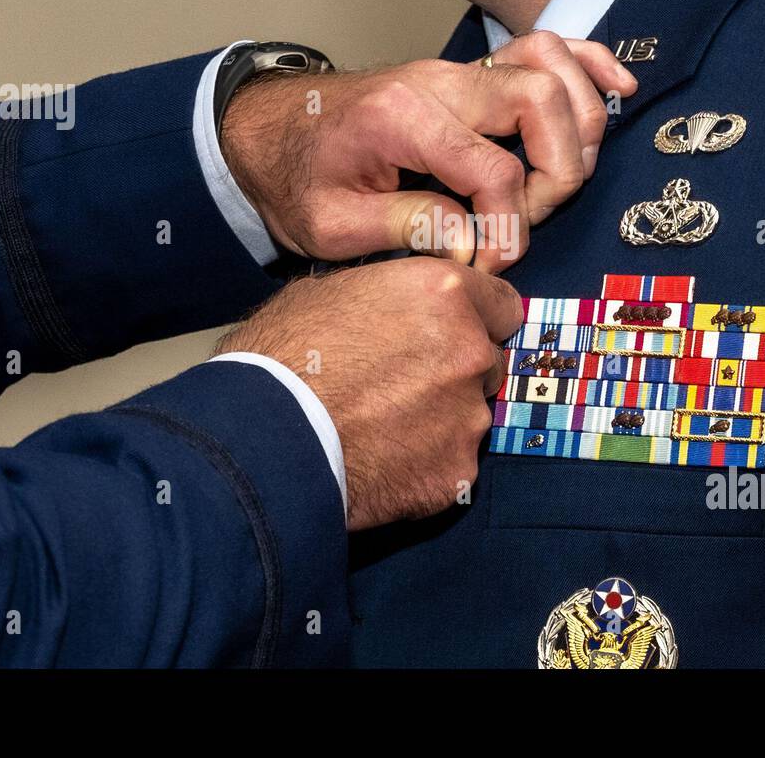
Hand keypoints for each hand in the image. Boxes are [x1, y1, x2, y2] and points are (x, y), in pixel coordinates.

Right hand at [216, 257, 522, 530]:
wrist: (261, 438)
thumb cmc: (282, 356)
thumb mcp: (332, 292)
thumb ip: (392, 297)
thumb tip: (400, 306)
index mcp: (445, 295)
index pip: (503, 305)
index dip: (477, 320)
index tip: (455, 334)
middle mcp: (470, 351)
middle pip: (487, 362)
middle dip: (455, 372)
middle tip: (401, 386)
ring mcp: (468, 417)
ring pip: (471, 416)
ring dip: (441, 421)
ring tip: (382, 429)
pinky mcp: (457, 473)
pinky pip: (453, 465)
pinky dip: (426, 465)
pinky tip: (382, 462)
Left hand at [219, 31, 635, 272]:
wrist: (268, 132)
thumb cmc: (297, 178)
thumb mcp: (333, 224)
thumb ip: (408, 229)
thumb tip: (478, 242)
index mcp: (402, 119)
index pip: (492, 170)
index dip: (508, 227)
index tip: (494, 261)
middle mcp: (438, 82)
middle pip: (538, 104)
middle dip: (557, 170)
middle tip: (532, 218)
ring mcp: (458, 70)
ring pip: (551, 67)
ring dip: (579, 122)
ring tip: (569, 174)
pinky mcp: (471, 73)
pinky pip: (543, 48)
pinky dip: (587, 64)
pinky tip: (617, 90)